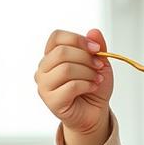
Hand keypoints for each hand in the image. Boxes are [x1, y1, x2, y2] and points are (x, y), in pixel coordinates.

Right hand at [35, 28, 113, 144]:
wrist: (94, 112)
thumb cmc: (93, 86)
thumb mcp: (100, 63)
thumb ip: (97, 47)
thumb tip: (94, 32)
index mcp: (51, 56)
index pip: (56, 37)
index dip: (77, 39)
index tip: (96, 48)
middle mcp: (43, 69)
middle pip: (61, 52)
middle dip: (86, 57)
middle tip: (100, 65)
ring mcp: (44, 86)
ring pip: (65, 69)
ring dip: (87, 72)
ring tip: (97, 78)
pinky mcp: (51, 101)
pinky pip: (70, 87)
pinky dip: (87, 85)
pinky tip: (93, 87)